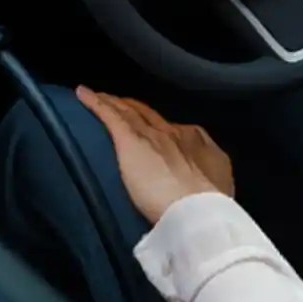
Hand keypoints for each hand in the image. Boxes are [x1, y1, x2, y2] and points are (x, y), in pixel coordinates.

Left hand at [76, 86, 233, 223]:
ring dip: (114, 103)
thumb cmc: (210, 203)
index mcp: (195, 141)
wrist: (198, 207)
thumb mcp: (219, 184)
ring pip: (128, 112)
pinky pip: (109, 115)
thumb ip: (209, 174)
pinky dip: (95, 103)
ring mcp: (150, 134)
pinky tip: (82, 94)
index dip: (159, 128)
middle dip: (135, 109)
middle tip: (123, 106)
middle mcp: (172, 132)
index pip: (172, 130)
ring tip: (102, 97)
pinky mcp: (129, 140)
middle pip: (148, 115)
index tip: (152, 132)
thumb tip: (204, 177)